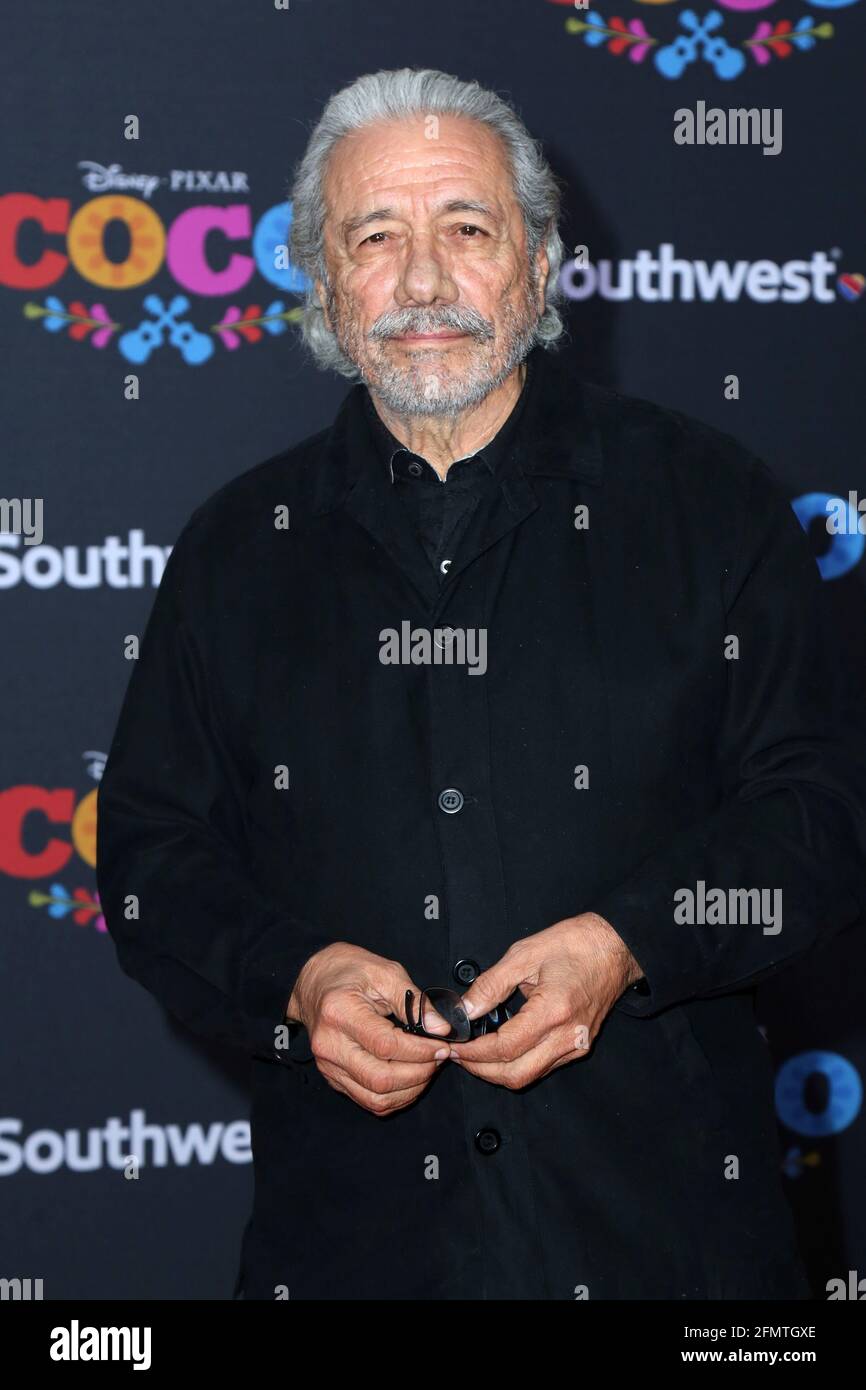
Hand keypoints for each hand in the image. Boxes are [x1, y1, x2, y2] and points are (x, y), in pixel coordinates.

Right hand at [287, 943, 447, 1115]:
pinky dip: (396, 1097)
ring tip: (428, 1067)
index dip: (420, 1051)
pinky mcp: (334, 1078)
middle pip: (381, 1079)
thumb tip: (441, 1029)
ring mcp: (329, 1066)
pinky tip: (410, 1078)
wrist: (314, 982)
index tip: (442, 1045)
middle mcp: (329, 1045)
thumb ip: (415, 1002)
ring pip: (376, 1098)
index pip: (386, 1045)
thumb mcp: (386, 973)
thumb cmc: (350, 972)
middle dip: (420, 1073)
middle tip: (439, 1057)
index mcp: (339, 1012)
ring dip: (411, 1089)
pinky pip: (368, 1100)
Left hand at [451, 913, 642, 1089]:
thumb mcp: (525, 954)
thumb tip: (465, 1010)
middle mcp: (568, 1037)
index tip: (455, 1046)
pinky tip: (503, 1048)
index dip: (475, 1052)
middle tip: (459, 1056)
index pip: (505, 1048)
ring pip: (530, 1075)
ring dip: (499, 1071)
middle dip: (482, 1071)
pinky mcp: (580, 1046)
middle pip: (516, 1075)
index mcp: (553, 1011)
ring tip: (476, 1053)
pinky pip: (544, 1066)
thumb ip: (491, 985)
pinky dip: (519, 1063)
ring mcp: (576, 1045)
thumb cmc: (574, 944)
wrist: (615, 947)